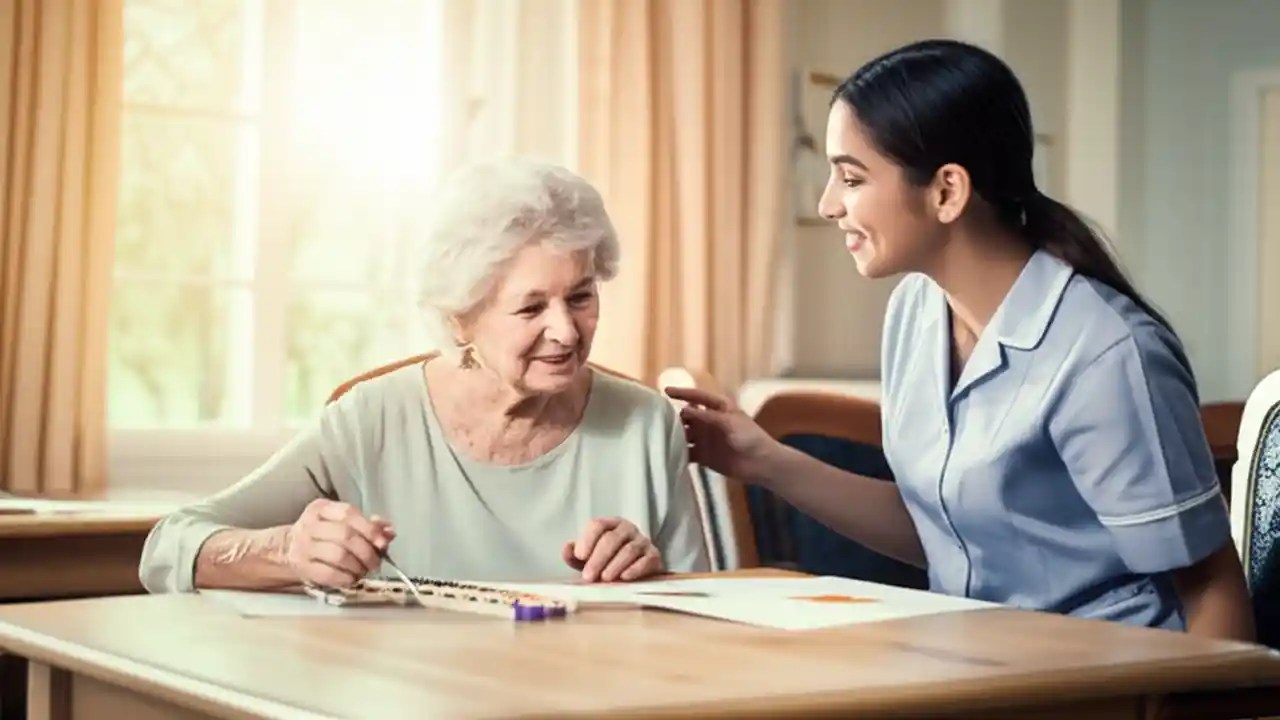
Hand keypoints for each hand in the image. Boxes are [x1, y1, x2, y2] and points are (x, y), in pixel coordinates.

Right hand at [285, 499, 394, 587]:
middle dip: (367, 551)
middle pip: (345, 535)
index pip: (349, 514)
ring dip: (358, 566)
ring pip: (339, 555)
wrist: (287, 549)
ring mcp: (304, 546)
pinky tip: (352, 578)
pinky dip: (346, 578)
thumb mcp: (342, 523)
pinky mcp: (302, 566)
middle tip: (376, 562)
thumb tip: (389, 532)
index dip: (370, 529)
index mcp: (322, 508)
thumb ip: (367, 525)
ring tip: (364, 570)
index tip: (383, 542)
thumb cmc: (322, 535)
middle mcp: (310, 524)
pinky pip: (329, 573)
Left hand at [562, 517, 662, 582]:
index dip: (587, 540)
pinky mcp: (654, 556)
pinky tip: (624, 578)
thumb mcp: (589, 558)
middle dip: (598, 558)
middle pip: (612, 538)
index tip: (580, 557)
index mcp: (610, 524)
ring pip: (629, 549)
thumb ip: (575, 555)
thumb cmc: (607, 562)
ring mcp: (643, 541)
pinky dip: (635, 569)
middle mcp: (627, 529)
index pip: (597, 525)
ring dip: (615, 565)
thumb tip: (568, 549)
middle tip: (589, 576)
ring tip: (604, 579)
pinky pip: (646, 560)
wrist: (636, 572)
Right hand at [664, 386, 778, 483]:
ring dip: (674, 436)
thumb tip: (684, 410)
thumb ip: (707, 417)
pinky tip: (668, 454)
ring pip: (684, 435)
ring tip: (659, 437)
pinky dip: (678, 453)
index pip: (697, 397)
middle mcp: (709, 422)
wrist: (762, 463)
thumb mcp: (730, 422)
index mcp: (718, 408)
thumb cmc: (750, 437)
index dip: (682, 393)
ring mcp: (705, 439)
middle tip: (658, 419)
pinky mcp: (704, 456)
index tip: (666, 391)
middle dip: (674, 417)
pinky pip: (687, 453)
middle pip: (687, 417)